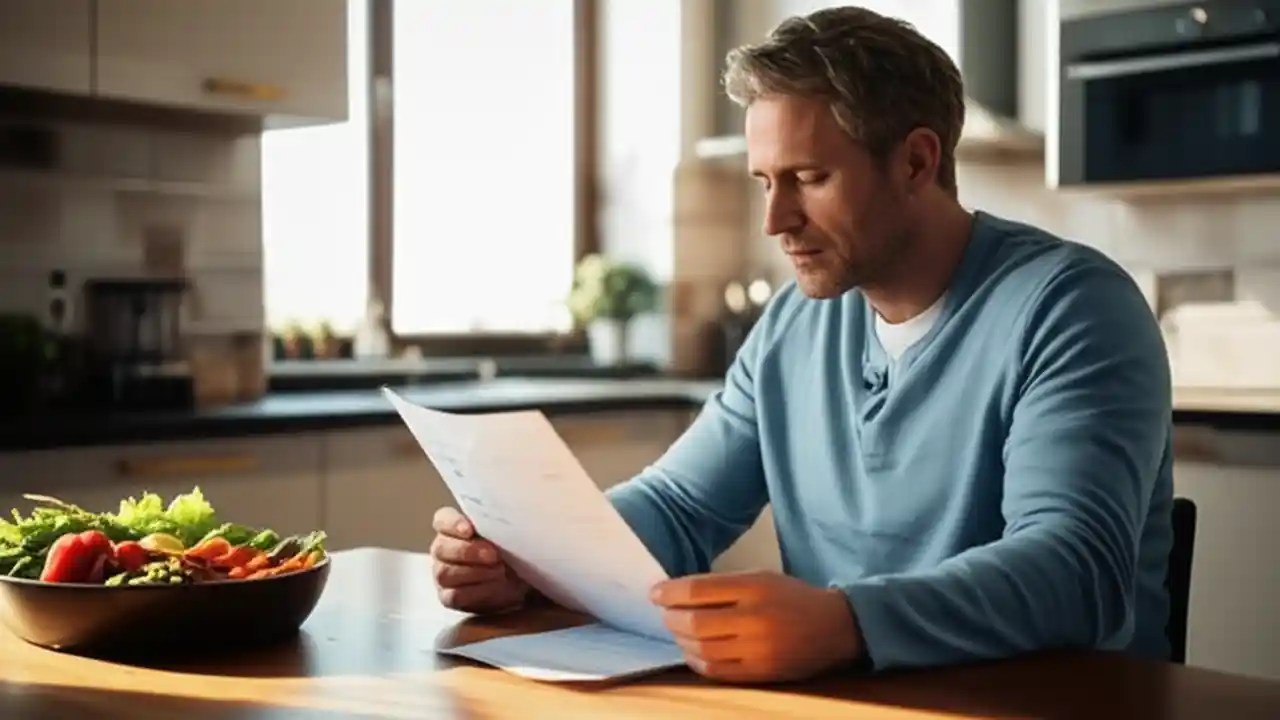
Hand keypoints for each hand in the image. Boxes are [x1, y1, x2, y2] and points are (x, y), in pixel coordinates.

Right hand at [430, 507, 528, 613]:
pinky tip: (495, 586)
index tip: (469, 530)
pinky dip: (477, 591)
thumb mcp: (507, 534)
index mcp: (451, 527)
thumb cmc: (508, 550)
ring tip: (499, 571)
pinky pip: (454, 595)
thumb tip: (507, 522)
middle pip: (441, 548)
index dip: (453, 524)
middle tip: (493, 555)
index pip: (442, 520)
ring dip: (475, 572)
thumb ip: (499, 527)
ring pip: (445, 573)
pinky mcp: (448, 597)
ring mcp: (442, 574)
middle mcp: (442, 549)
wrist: (518, 580)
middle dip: (468, 551)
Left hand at [651, 570, 862, 682]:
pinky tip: (692, 651)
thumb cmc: (792, 597)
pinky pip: (716, 670)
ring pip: (701, 648)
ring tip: (676, 630)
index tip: (655, 593)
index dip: (669, 592)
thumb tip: (677, 593)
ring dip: (680, 640)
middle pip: (695, 622)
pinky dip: (696, 660)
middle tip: (664, 613)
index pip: (698, 590)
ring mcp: (758, 650)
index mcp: (755, 587)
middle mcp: (755, 618)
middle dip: (670, 618)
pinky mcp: (761, 673)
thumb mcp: (761, 578)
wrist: (836, 627)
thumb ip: (723, 585)